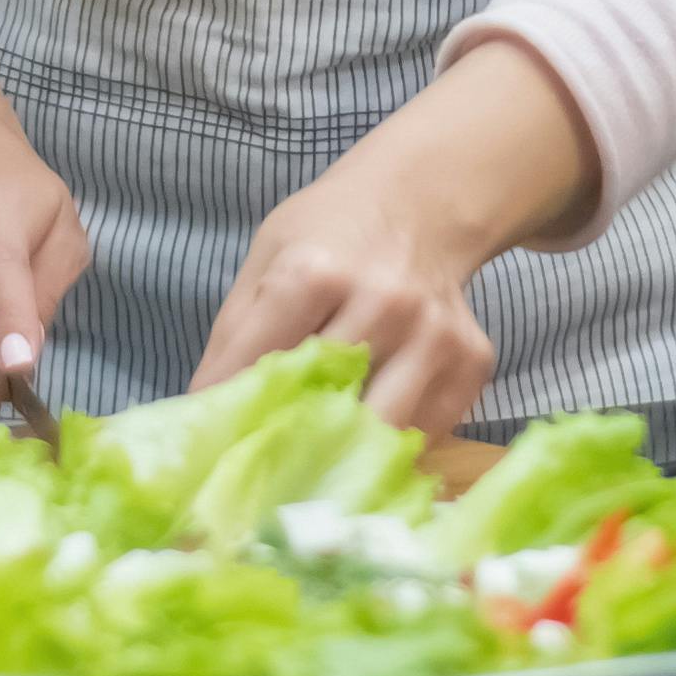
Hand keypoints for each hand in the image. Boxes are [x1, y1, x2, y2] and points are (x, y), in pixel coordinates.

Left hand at [191, 39, 602, 437]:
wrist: (423, 200)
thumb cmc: (332, 231)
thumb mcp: (269, 256)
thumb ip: (235, 333)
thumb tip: (204, 414)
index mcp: (315, 274)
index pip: (260, 366)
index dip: (230, 413)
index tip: (212, 451)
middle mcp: (381, 303)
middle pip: (323, 408)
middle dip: (288, 447)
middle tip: (264, 475)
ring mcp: (432, 334)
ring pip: (380, 432)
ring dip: (346, 457)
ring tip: (316, 472)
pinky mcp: (470, 360)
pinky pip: (427, 430)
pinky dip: (394, 446)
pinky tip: (372, 439)